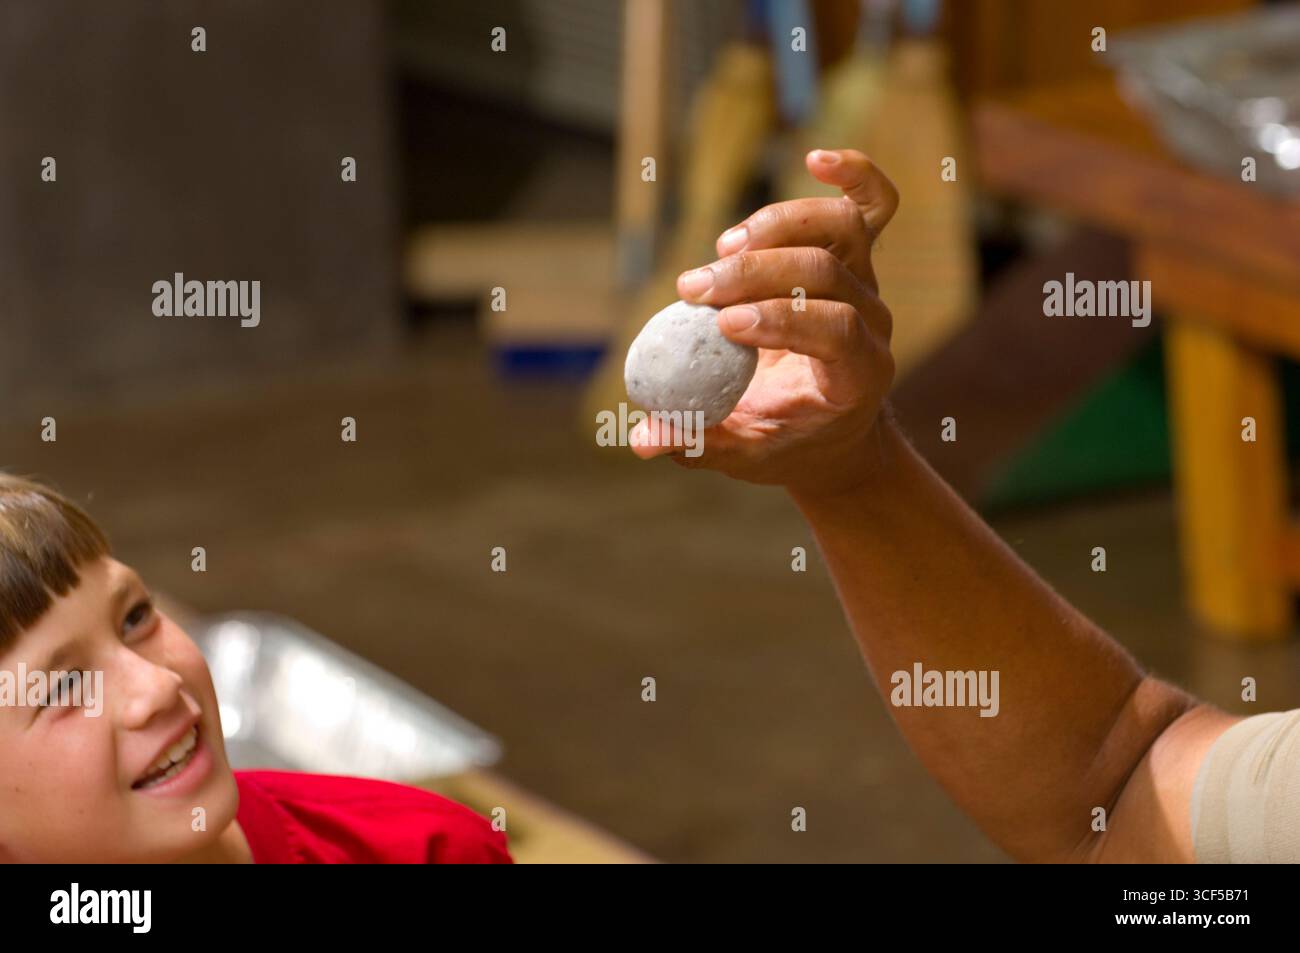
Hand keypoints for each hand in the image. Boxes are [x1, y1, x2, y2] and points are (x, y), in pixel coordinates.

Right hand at [629, 148, 899, 500]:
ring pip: (840, 229)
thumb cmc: (784, 441)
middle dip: (755, 274)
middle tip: (693, 290)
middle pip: (826, 272)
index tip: (723, 324)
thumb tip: (641, 439)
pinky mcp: (856, 257)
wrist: (832, 428)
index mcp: (858, 375)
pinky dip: (851, 175)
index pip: (836, 330)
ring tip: (721, 248)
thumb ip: (694, 443)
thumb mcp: (741, 453)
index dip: (782, 319)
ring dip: (776, 228)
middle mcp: (873, 323)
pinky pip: (870, 205)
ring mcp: (867, 284)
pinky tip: (814, 160)